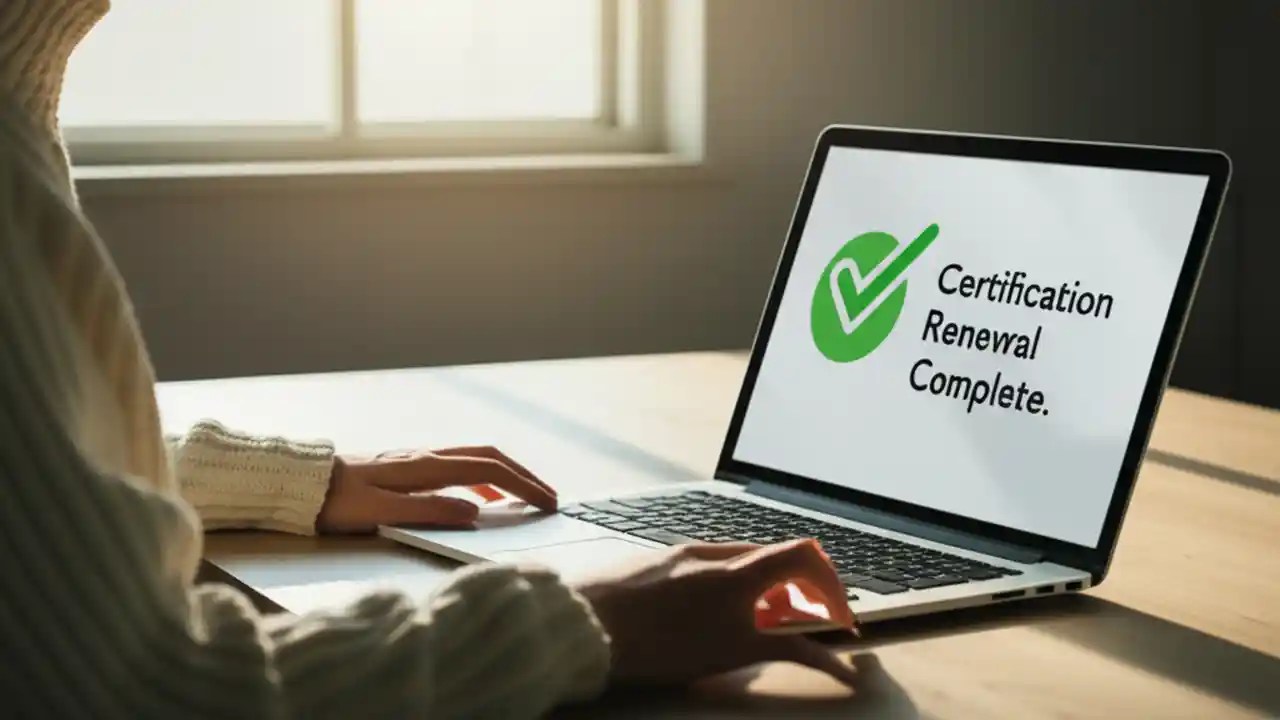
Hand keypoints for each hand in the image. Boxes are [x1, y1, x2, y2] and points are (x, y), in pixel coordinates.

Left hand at [316, 446, 556, 533]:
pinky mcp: (407, 468)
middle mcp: (425, 457)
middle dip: (524, 474)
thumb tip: (475, 512)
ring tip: (525, 496)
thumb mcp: (380, 512)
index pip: (488, 471)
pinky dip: (483, 478)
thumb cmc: (334, 503)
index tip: (547, 503)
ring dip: (506, 474)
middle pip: (488, 456)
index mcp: (424, 467)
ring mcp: (416, 460)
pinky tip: (481, 499)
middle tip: (549, 497)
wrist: (298, 485)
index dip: (522, 485)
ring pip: (474, 458)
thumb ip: (428, 511)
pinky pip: (458, 466)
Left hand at [575, 539, 859, 687]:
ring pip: (740, 560)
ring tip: (765, 619)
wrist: (581, 623)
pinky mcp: (656, 561)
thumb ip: (779, 647)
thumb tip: (821, 655)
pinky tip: (716, 611)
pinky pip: (709, 565)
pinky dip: (731, 584)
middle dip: (801, 586)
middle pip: (775, 556)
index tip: (837, 614)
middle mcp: (712, 553)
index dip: (830, 583)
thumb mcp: (728, 654)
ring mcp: (681, 553)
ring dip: (766, 585)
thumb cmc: (651, 643)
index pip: (804, 556)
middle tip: (809, 618)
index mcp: (736, 573)